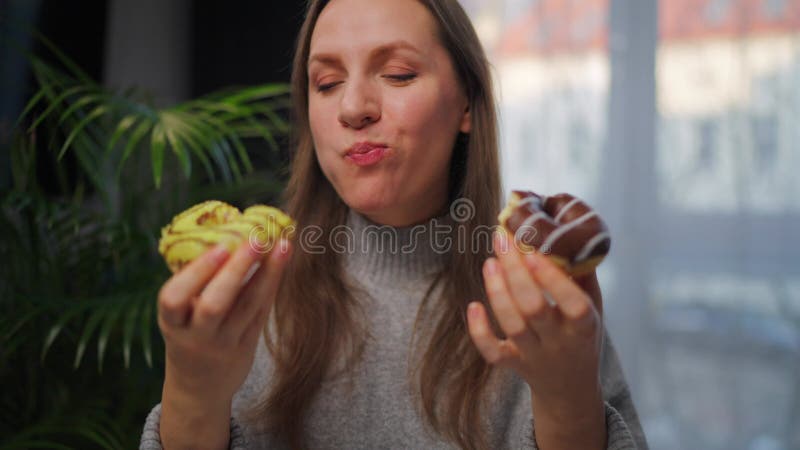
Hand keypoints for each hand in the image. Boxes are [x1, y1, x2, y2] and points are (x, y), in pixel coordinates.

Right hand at [157, 238, 290, 404]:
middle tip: (257, 238)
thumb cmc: (188, 334)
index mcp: (171, 323)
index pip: (173, 298)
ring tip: (282, 245)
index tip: (220, 246)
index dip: (196, 272)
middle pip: (215, 304)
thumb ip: (193, 284)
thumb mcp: (179, 316)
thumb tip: (219, 231)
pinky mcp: (246, 348)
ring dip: (267, 274)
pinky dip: (271, 287)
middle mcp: (195, 336)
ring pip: (248, 308)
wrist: (198, 388)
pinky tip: (281, 263)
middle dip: (236, 269)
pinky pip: (261, 314)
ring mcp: (222, 344)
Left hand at [467, 230, 602, 419]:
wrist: (569, 386)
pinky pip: (492, 352)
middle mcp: (560, 343)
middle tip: (502, 240)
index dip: (552, 279)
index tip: (533, 252)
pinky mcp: (513, 364)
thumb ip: (582, 274)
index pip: (573, 305)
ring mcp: (535, 355)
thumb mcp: (594, 307)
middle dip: (515, 272)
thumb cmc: (581, 335)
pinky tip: (473, 305)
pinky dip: (479, 330)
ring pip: (512, 325)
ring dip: (497, 291)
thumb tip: (567, 232)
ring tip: (490, 262)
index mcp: (585, 326)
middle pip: (534, 309)